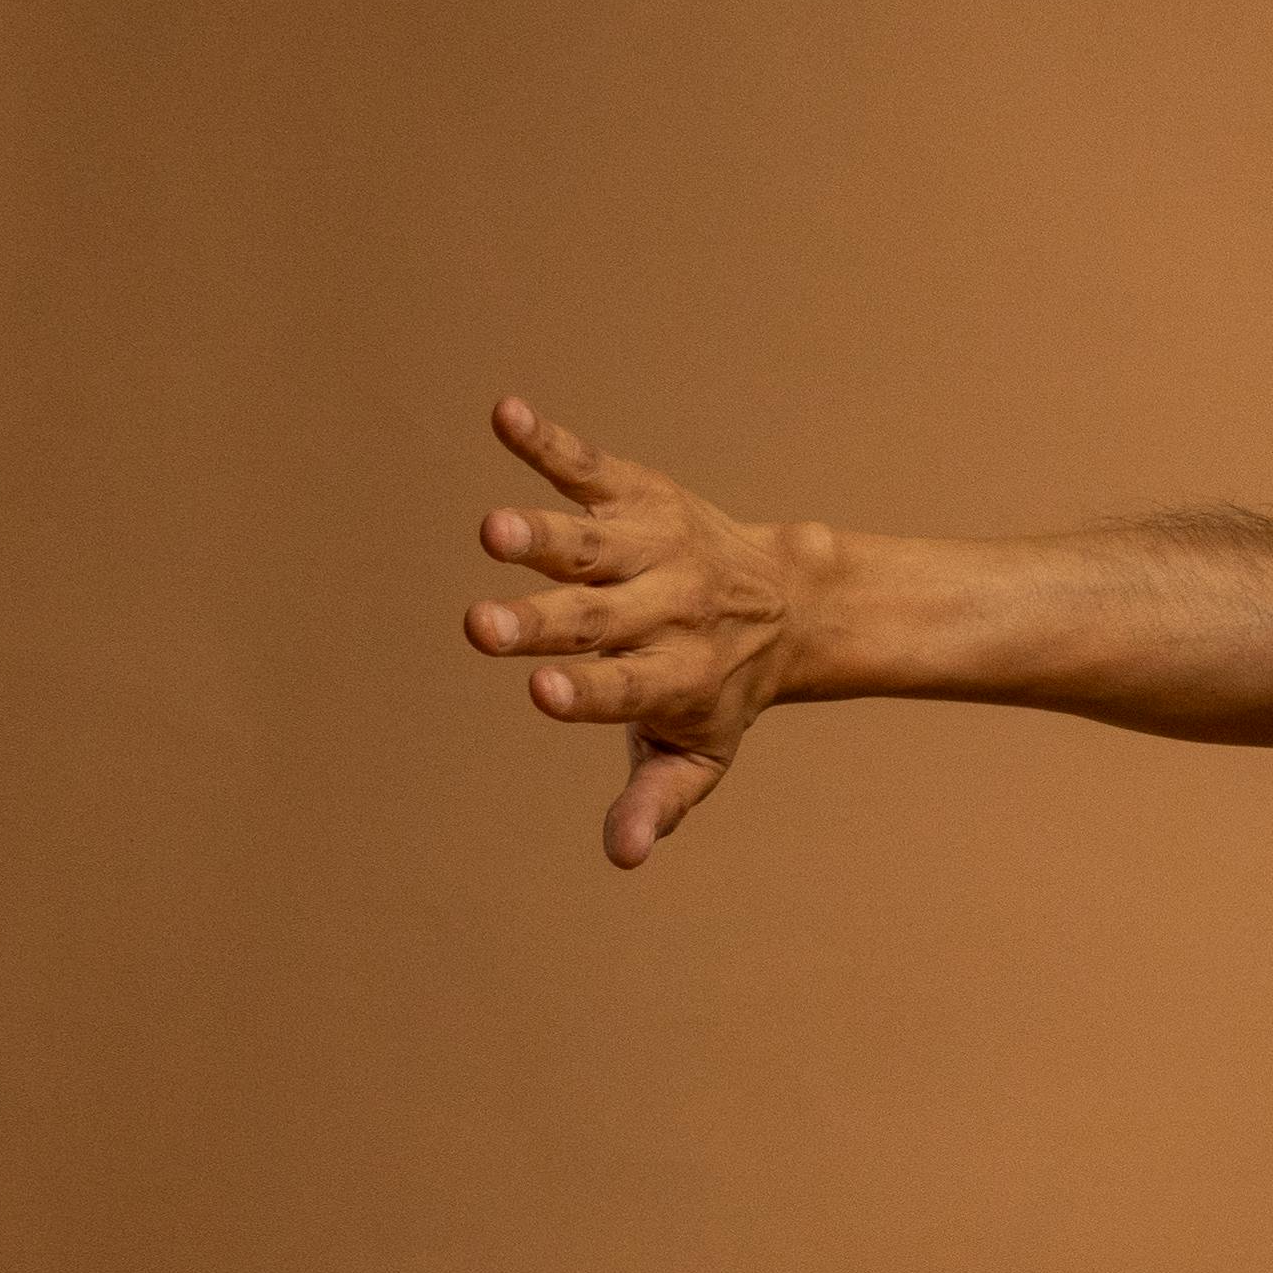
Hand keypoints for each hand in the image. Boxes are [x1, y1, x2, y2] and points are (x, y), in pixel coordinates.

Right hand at [462, 396, 808, 867]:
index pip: (627, 689)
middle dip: (540, 625)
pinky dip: (547, 442)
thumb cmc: (722, 686)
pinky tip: (505, 414)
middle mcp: (666, 608)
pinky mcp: (636, 494)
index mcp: (676, 674)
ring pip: (591, 543)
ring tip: (493, 531)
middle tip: (480, 628)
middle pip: (595, 620)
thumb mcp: (701, 751)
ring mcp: (651, 547)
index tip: (544, 695)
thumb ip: (662, 799)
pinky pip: (586, 465)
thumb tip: (625, 857)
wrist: (791, 603)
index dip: (588, 694)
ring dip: (542, 538)